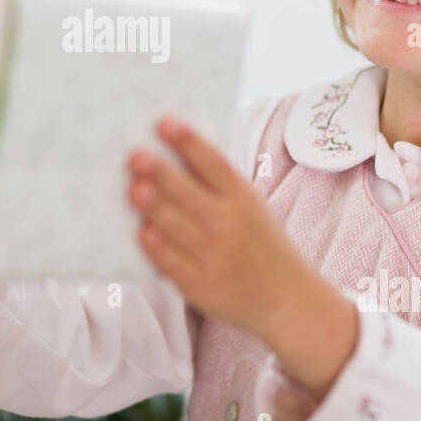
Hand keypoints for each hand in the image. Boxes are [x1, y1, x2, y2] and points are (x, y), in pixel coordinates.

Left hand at [126, 116, 309, 338]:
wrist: (285, 297)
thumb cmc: (258, 242)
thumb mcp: (249, 206)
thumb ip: (216, 184)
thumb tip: (167, 156)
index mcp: (242, 198)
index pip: (213, 163)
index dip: (188, 142)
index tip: (164, 123)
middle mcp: (228, 224)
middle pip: (189, 193)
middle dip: (162, 173)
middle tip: (135, 156)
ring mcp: (213, 255)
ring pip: (176, 226)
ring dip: (154, 207)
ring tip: (134, 189)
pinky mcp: (199, 285)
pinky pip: (172, 263)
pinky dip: (157, 247)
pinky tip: (142, 231)